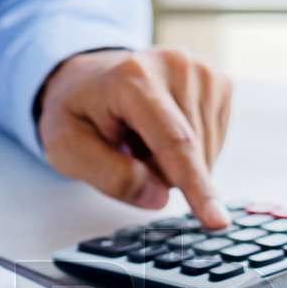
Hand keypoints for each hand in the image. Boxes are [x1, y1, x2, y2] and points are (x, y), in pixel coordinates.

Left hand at [36, 47, 233, 229]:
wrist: (89, 80)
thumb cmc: (77, 114)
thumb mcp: (67, 149)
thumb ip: (109, 176)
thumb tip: (159, 197)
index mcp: (133, 77)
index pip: (173, 141)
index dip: (196, 185)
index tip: (216, 221)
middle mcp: (175, 65)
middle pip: (190, 153)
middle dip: (162, 173)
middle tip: (127, 152)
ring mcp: (201, 71)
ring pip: (206, 152)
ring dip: (174, 163)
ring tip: (142, 138)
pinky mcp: (219, 83)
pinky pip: (215, 143)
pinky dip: (189, 152)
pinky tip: (163, 132)